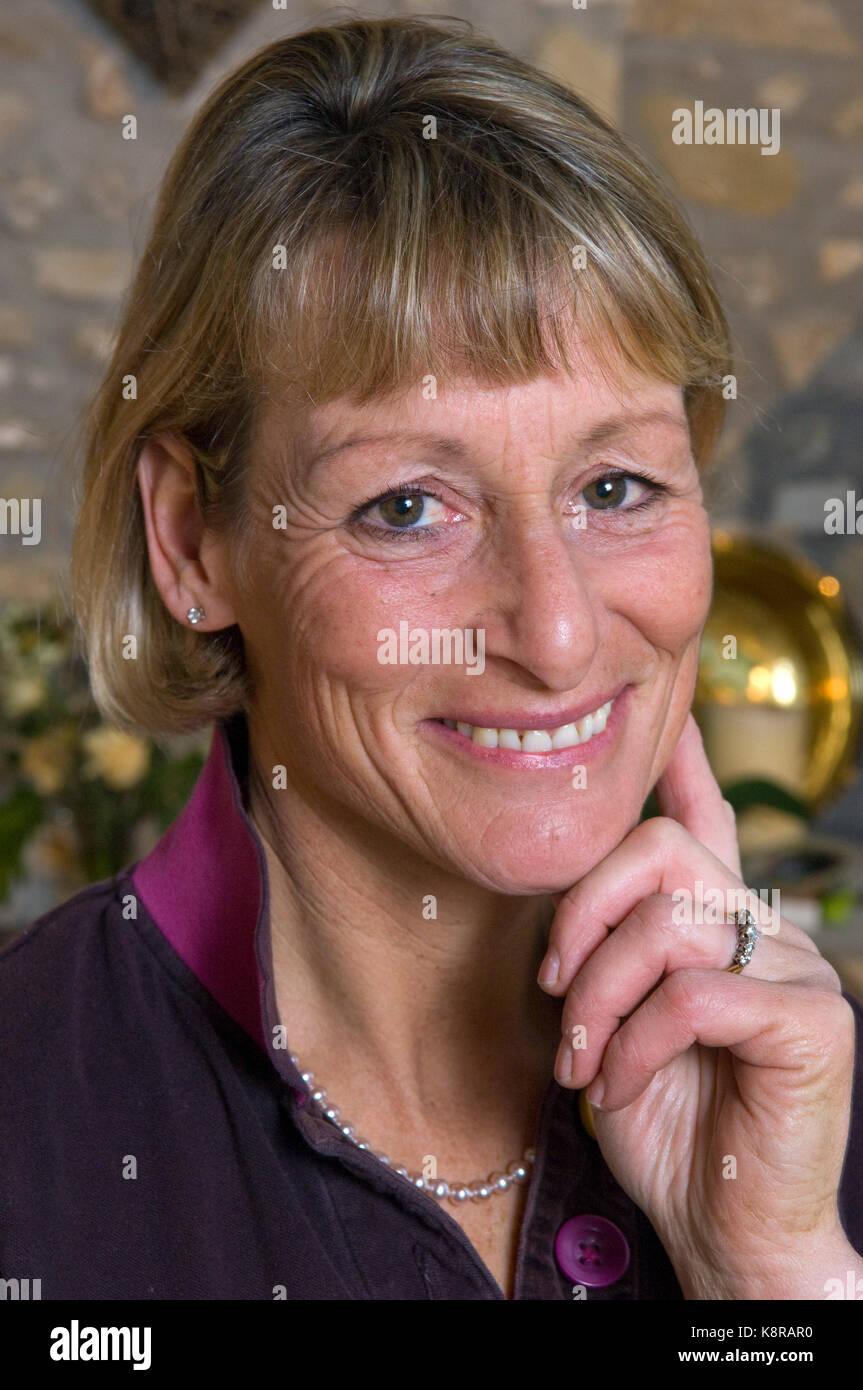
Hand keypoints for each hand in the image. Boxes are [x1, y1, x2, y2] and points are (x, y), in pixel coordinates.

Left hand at [538, 713, 858, 1298]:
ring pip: (669, 926)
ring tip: (583, 1058)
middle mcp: (767, 928)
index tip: (660, 714)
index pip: (705, 821)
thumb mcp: (618, 1027)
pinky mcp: (813, 1021)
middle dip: (583, 917)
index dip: (682, 764)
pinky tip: (619, 1085)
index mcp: (722, 925)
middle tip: (554, 991)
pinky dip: (636, 1043)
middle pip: (662, 855)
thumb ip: (614, 956)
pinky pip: (696, 994)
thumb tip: (576, 904)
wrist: (723, 1231)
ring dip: (600, 997)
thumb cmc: (668, 1129)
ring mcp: (799, 969)